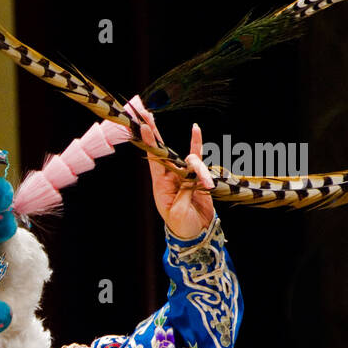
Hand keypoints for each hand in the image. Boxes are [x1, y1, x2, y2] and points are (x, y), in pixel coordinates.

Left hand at [139, 113, 215, 239]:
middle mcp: (169, 176)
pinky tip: (195, 129)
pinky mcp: (197, 176)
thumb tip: (191, 177)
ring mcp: (183, 175)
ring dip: (198, 169)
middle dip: (154, 132)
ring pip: (188, 158)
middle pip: (162, 150)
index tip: (142, 126)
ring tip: (205, 186)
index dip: (148, 143)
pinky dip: (197, 144)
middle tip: (145, 113)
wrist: (195, 233)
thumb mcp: (179, 213)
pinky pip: (198, 159)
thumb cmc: (182, 225)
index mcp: (160, 185)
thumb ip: (184, 193)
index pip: (153, 159)